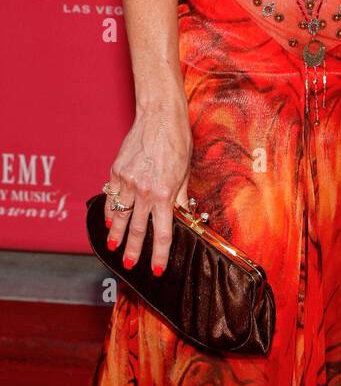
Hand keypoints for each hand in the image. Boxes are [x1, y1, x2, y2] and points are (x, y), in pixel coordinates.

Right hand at [104, 97, 192, 274]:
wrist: (160, 116)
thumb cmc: (177, 140)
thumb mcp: (185, 172)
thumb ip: (181, 198)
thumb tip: (184, 217)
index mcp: (165, 194)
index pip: (163, 233)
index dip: (159, 255)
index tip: (156, 269)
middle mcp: (145, 191)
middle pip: (138, 230)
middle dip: (134, 250)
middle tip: (130, 265)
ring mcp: (127, 182)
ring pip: (119, 216)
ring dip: (116, 235)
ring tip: (112, 248)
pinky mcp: (116, 171)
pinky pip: (111, 196)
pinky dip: (109, 210)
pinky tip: (109, 220)